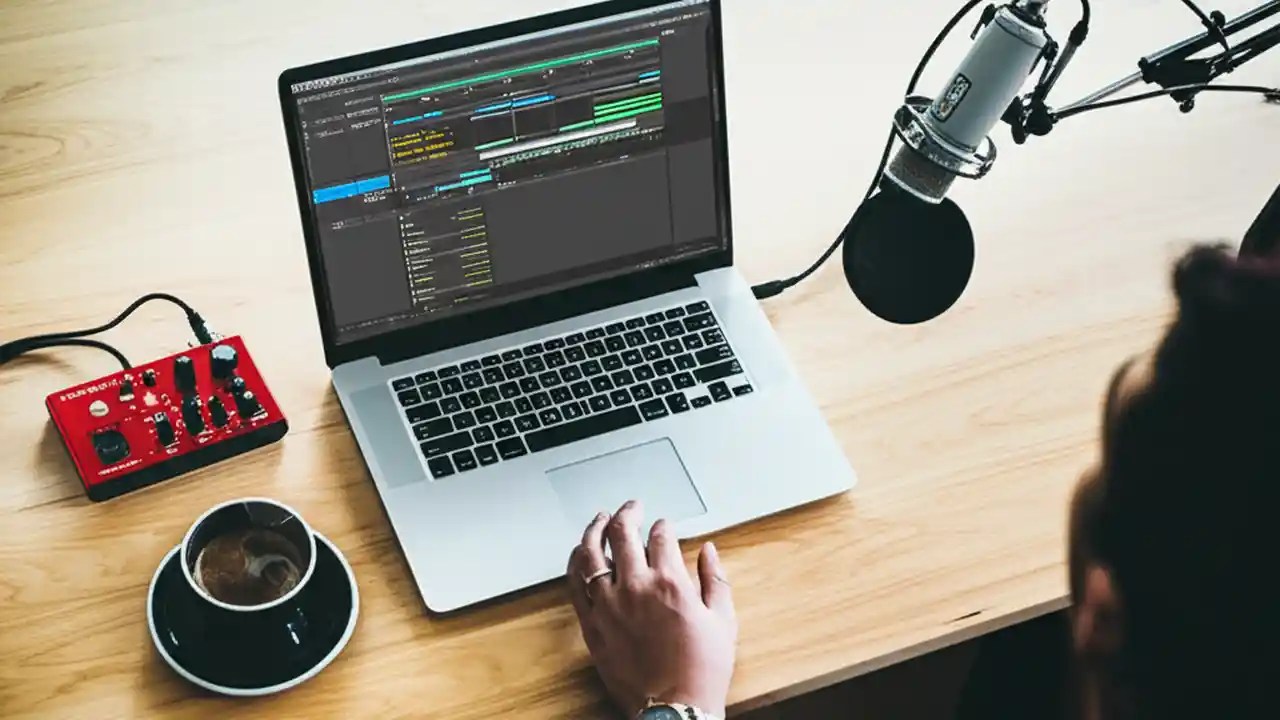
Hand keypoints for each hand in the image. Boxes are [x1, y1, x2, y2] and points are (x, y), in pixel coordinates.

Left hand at [567, 501, 736, 718]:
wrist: (673, 708)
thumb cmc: (701, 670)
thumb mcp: (723, 620)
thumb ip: (715, 579)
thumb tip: (708, 550)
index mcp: (671, 583)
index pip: (661, 536)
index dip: (663, 525)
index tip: (664, 525)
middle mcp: (636, 587)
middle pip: (623, 532)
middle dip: (628, 513)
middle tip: (632, 507)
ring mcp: (609, 604)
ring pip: (591, 551)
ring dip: (594, 528)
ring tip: (599, 518)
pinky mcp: (591, 624)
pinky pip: (575, 583)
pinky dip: (576, 561)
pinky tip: (580, 552)